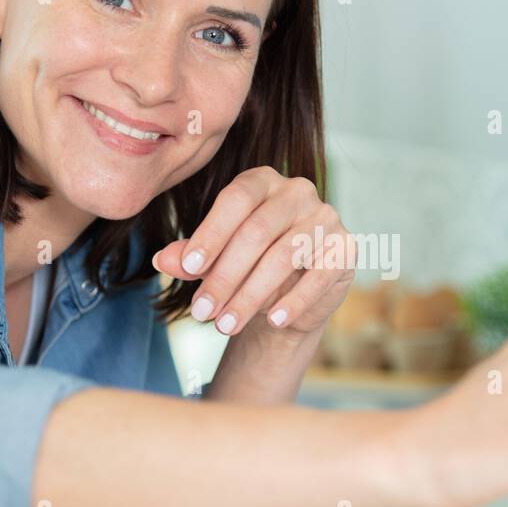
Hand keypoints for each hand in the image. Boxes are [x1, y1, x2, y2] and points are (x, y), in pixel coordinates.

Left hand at [151, 166, 354, 339]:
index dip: (211, 233)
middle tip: (202, 312)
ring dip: (251, 296)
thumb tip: (162, 260)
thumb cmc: (250, 265)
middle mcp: (297, 191)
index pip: (236, 200)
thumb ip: (192, 256)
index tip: (188, 269)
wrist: (295, 292)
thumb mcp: (217, 259)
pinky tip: (272, 322)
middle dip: (226, 276)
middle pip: (258, 231)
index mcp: (262, 181)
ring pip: (284, 256)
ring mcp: (326, 217)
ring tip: (226, 325)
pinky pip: (318, 276)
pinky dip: (293, 301)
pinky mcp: (345, 248)